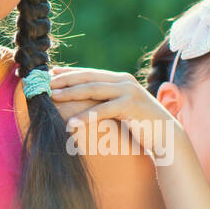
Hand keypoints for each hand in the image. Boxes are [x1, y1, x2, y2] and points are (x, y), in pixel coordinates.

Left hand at [48, 66, 177, 157]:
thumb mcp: (120, 108)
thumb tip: (82, 101)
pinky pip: (104, 110)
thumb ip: (106, 101)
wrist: (165, 135)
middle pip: (88, 77)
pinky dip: (86, 116)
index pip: (89, 73)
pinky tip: (71, 124)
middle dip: (65, 80)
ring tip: (52, 97)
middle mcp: (124, 81)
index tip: (49, 74)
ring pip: (94, 90)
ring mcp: (128, 92)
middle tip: (44, 83)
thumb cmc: (139, 124)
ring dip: (71, 93)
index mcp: (119, 79)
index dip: (68, 73)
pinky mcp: (131, 106)